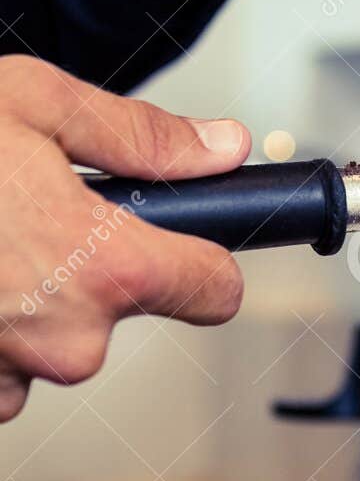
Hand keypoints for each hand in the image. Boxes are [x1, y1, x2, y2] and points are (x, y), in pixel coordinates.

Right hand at [0, 57, 248, 419]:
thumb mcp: (35, 104)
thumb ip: (140, 136)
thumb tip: (218, 148)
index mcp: (103, 265)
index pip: (216, 292)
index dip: (209, 261)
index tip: (195, 248)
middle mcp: (64, 338)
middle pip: (121, 312)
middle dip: (88, 266)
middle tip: (29, 214)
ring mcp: (6, 376)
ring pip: (53, 342)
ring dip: (28, 301)